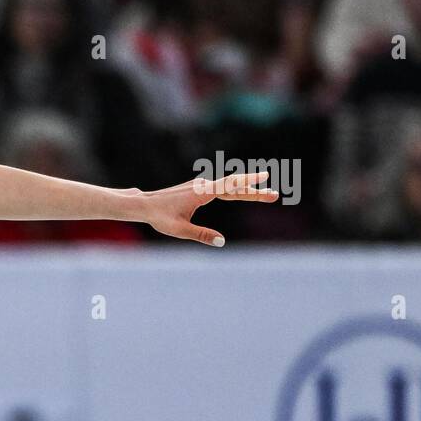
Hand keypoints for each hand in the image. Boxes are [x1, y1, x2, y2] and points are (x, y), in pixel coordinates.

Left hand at [136, 171, 279, 245]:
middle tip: (275, 195)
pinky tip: (242, 193)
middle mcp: (204, 186)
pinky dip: (235, 190)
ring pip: (229, 186)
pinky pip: (221, 188)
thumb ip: (201, 235)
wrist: (145, 205)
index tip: (265, 179)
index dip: (248, 183)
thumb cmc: (160, 217)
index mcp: (202, 192)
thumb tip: (222, 241)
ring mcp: (201, 185)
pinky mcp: (198, 188)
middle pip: (234, 186)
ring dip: (247, 190)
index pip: (230, 186)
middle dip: (255, 191)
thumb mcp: (180, 230)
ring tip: (265, 195)